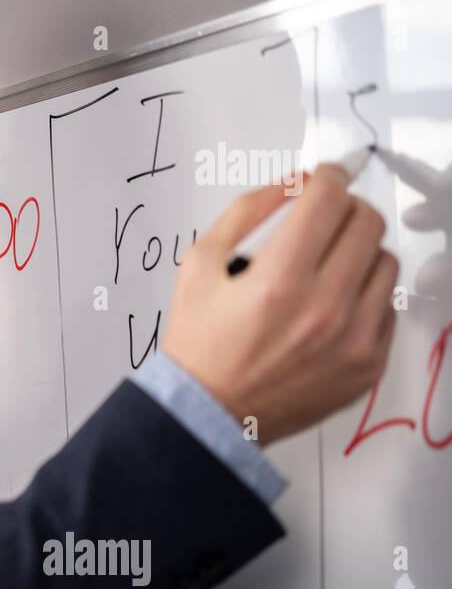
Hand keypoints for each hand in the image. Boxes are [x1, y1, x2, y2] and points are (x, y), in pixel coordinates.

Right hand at [161, 163, 398, 445]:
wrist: (210, 411)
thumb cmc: (201, 341)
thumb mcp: (199, 264)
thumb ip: (245, 212)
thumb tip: (294, 183)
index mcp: (279, 280)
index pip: (328, 199)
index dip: (327, 176)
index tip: (324, 177)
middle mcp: (323, 308)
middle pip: (367, 223)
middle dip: (345, 208)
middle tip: (325, 218)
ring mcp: (353, 339)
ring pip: (386, 261)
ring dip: (359, 251)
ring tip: (327, 266)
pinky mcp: (369, 363)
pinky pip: (389, 306)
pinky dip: (365, 295)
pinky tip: (332, 304)